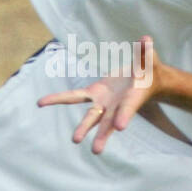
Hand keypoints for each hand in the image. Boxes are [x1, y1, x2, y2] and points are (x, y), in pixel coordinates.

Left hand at [37, 35, 158, 154]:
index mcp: (133, 98)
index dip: (124, 116)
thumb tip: (146, 39)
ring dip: (82, 128)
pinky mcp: (94, 95)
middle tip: (96, 150)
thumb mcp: (150, 60)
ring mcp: (104, 103)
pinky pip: (74, 97)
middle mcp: (117, 106)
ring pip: (91, 117)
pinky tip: (41, 102)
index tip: (120, 127)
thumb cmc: (150, 70)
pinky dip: (58, 99)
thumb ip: (146, 51)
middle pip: (108, 123)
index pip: (128, 108)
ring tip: (75, 140)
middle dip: (102, 136)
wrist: (144, 80)